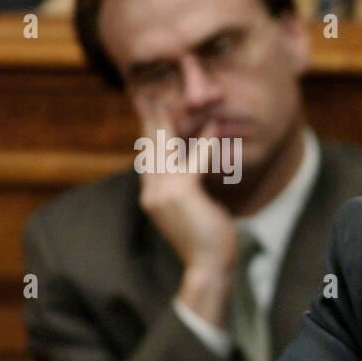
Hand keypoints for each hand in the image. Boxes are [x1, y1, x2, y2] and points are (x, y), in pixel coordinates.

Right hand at [134, 99, 238, 324]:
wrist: (207, 267)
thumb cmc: (205, 241)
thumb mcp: (190, 211)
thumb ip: (185, 190)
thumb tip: (193, 172)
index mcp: (152, 195)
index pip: (147, 156)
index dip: (148, 132)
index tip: (149, 112)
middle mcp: (152, 190)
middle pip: (150, 146)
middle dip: (152, 117)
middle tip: (151, 93)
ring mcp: (164, 191)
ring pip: (166, 147)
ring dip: (173, 120)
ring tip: (179, 98)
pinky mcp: (182, 193)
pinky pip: (194, 160)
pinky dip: (205, 142)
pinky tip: (214, 126)